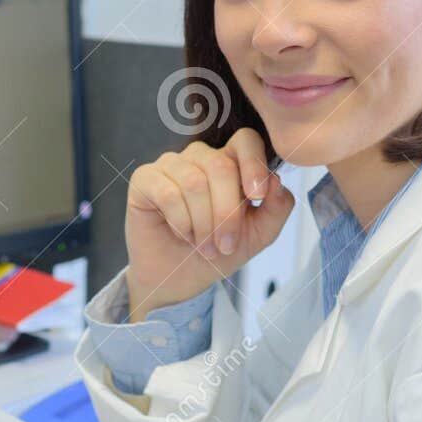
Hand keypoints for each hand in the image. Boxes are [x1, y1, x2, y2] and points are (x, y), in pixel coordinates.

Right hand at [124, 128, 296, 319]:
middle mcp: (200, 157)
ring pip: (195, 182)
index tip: (257, 196)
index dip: (254, 164)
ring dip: (204, 224)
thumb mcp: (258, 234)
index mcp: (230, 161)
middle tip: (226, 245)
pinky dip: (181, 222)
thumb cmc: (217, 251)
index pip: (246, 141)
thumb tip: (277, 181)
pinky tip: (183, 235)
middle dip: (228, 213)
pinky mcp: (144, 179)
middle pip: (221, 166)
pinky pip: (168, 194)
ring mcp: (170, 165)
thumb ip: (277, 207)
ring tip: (205, 247)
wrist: (179, 280)